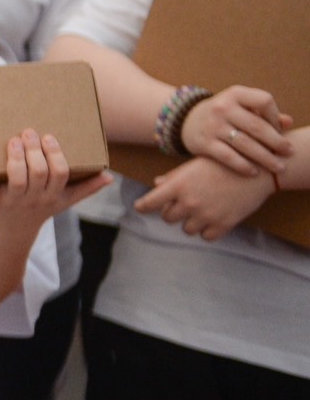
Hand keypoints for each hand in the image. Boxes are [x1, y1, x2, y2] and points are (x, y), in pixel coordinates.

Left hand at [0, 130, 111, 236]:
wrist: (13, 233)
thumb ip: (86, 188)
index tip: (48, 137)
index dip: (55, 155)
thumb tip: (109, 177)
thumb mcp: (65, 201)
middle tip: (28, 132)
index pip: (59, 174)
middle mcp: (35, 199)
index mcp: (53, 195)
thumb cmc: (41, 208)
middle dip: (34, 152)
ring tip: (13, 142)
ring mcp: (14, 202)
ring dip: (16, 160)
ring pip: (18, 181)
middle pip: (38, 174)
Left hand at [136, 155, 274, 239]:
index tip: (139, 207)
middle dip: (174, 211)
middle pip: (168, 218)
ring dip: (191, 221)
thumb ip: (175, 177)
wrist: (259, 170)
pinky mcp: (223, 224)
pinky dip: (208, 230)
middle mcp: (189, 202)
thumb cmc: (225, 163)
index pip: (149, 203)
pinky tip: (215, 218)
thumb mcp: (196, 165)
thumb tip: (157, 184)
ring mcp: (206, 215)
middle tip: (186, 203)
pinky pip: (206, 236)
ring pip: (187, 229)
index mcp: (178, 185)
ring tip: (205, 208)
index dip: (142, 206)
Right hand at [181, 87, 292, 176]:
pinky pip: (228, 156)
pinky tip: (254, 172)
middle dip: (276, 142)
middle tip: (288, 153)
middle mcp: (223, 107)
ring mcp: (212, 125)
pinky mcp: (203, 143)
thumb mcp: (240, 107)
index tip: (279, 129)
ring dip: (265, 157)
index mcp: (235, 94)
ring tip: (278, 167)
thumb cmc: (223, 114)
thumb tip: (288, 123)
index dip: (275, 116)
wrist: (185, 121)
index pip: (264, 101)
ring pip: (245, 144)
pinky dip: (243, 165)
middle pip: (257, 126)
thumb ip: (263, 113)